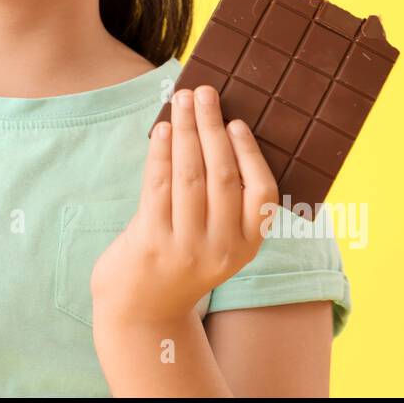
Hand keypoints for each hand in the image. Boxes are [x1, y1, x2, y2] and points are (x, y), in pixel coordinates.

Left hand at [90, 85, 279, 326]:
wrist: (141, 309)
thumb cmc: (180, 258)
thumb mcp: (216, 240)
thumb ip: (223, 199)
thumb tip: (219, 128)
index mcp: (247, 245)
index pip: (262, 195)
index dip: (250, 154)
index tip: (237, 122)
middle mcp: (222, 248)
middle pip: (223, 177)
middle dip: (213, 128)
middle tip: (205, 93)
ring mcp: (187, 248)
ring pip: (191, 177)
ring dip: (187, 132)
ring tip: (182, 101)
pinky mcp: (152, 243)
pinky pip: (159, 187)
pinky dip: (162, 153)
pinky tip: (164, 130)